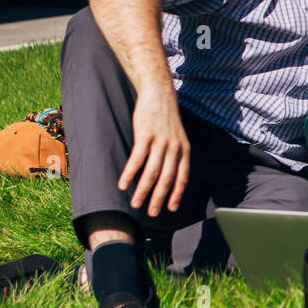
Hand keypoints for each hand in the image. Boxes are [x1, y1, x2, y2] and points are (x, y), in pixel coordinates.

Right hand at [119, 90, 190, 217]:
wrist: (159, 94)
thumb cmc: (166, 119)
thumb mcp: (177, 137)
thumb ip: (174, 156)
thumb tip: (169, 176)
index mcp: (184, 150)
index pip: (182, 177)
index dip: (176, 194)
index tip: (170, 208)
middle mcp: (174, 148)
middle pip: (167, 179)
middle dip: (159, 198)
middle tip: (152, 213)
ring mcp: (160, 142)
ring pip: (152, 172)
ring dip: (143, 190)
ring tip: (135, 204)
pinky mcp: (145, 136)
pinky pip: (137, 159)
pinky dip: (130, 174)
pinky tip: (123, 184)